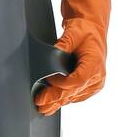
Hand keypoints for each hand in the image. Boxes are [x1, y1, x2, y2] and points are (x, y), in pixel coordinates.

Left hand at [34, 0, 110, 115]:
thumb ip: (63, 45)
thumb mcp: (73, 32)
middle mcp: (97, 77)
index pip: (78, 80)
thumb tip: (51, 54)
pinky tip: (51, 103)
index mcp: (95, 64)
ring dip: (57, 102)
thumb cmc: (84, 30)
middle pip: (73, 92)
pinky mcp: (89, 88)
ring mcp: (94, 84)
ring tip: (43, 106)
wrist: (92, 30)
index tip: (48, 80)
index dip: (62, 83)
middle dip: (55, 98)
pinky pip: (74, 96)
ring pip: (73, 97)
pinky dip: (63, 99)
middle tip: (39, 102)